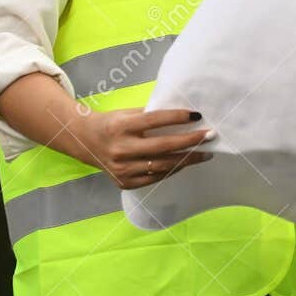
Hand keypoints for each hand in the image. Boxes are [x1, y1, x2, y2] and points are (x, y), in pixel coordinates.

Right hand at [74, 108, 215, 189]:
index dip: (178, 117)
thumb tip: (185, 117)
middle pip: (163, 146)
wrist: (85, 142)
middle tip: (210, 136)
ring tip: (205, 154)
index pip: (155, 120)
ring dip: (187, 159)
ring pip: (162, 165)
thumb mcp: (127, 113)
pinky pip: (154, 177)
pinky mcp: (124, 182)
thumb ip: (151, 115)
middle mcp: (121, 149)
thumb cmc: (113, 124)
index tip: (197, 116)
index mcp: (121, 126)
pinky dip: (171, 170)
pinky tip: (184, 163)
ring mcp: (122, 168)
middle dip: (190, 141)